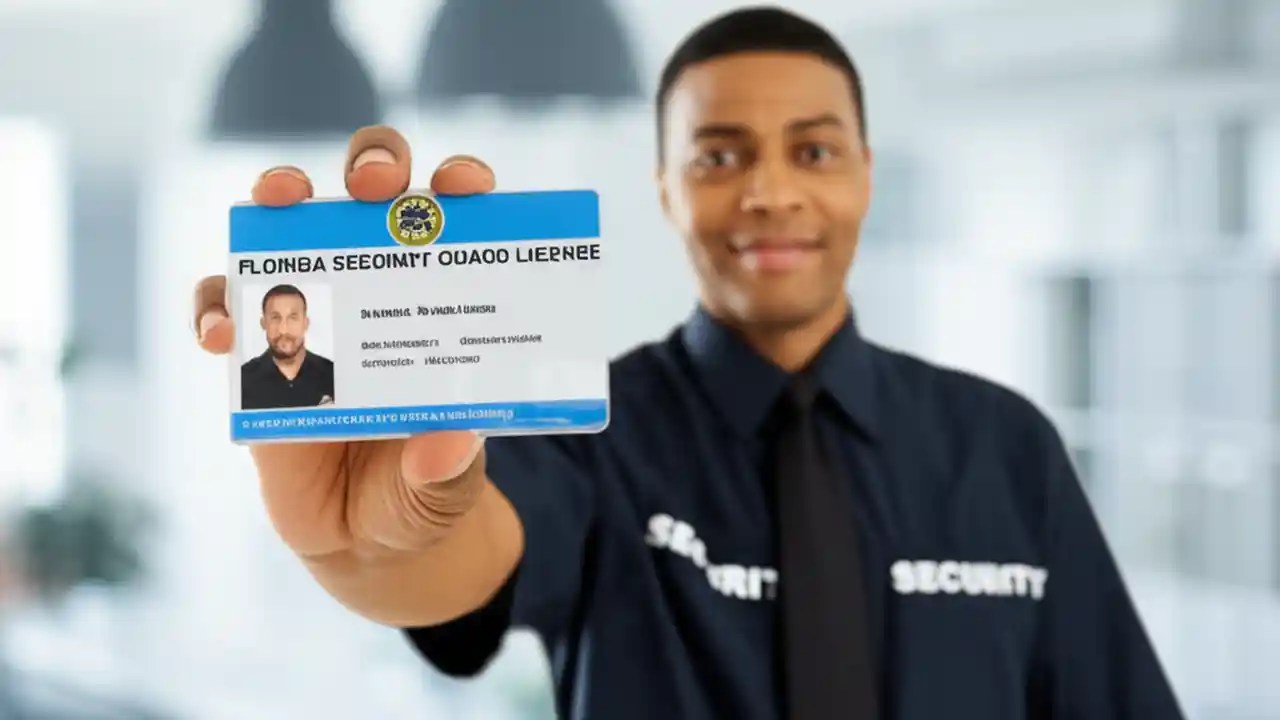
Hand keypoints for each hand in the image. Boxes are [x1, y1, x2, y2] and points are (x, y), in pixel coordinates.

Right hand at [194, 126, 497, 562]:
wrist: (367, 543)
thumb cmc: (423, 496)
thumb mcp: (448, 491)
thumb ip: (452, 473)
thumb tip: (449, 443)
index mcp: (444, 305)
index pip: (459, 223)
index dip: (461, 187)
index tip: (464, 186)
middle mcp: (380, 290)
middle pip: (375, 196)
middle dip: (376, 166)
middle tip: (376, 184)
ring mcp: (316, 314)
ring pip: (292, 227)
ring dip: (282, 198)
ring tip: (279, 201)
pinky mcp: (258, 354)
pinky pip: (224, 307)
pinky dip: (214, 305)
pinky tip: (219, 332)